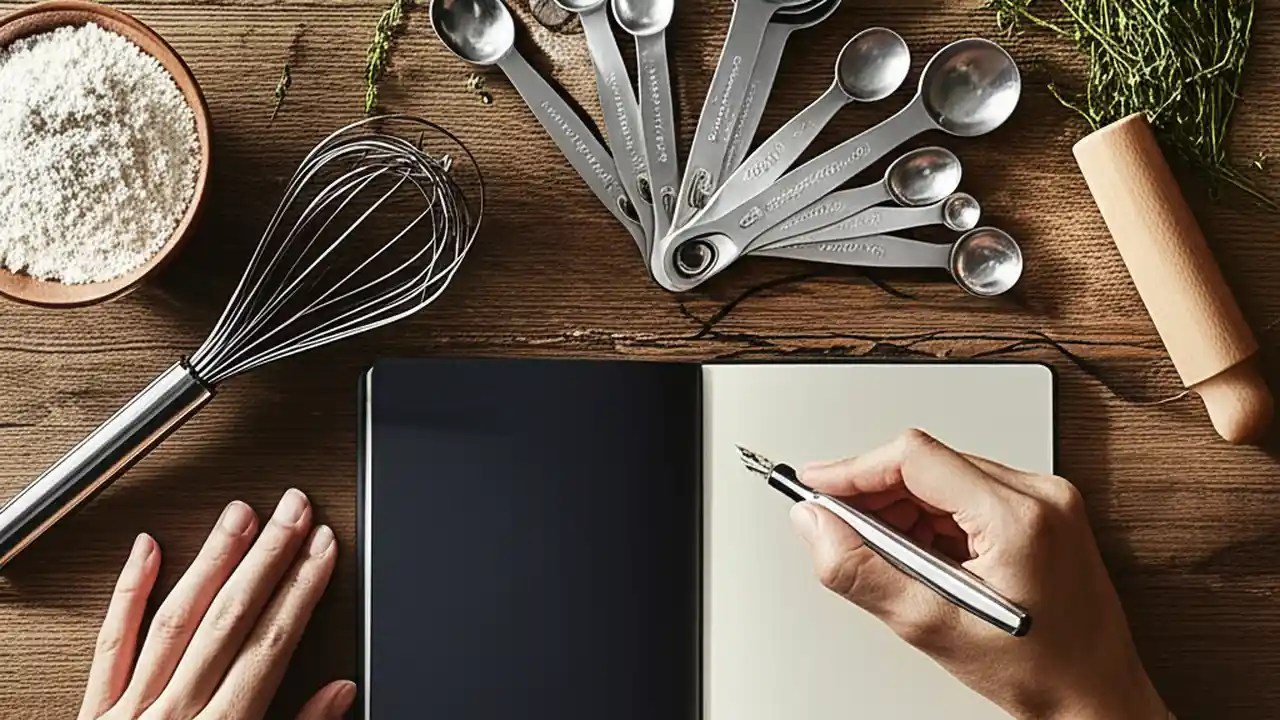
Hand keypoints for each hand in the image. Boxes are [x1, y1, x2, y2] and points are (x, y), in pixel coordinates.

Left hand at [79, 489, 352, 719]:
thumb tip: (340, 694)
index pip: (273, 644)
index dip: (303, 589)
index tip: (324, 548)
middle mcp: (176, 714)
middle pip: (231, 618)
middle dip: (269, 557)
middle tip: (294, 509)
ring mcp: (130, 710)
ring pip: (177, 618)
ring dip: (213, 560)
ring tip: (240, 514)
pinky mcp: (92, 713)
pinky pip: (111, 644)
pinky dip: (129, 592)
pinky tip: (148, 548)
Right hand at [790, 430, 1167, 719]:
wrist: (1097, 701)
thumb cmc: (1042, 673)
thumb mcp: (935, 627)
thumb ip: (864, 572)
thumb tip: (816, 527)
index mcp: (1019, 516)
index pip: (915, 458)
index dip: (854, 468)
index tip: (816, 486)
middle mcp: (1039, 495)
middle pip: (927, 463)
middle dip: (874, 493)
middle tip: (837, 528)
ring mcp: (1046, 501)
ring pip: (944, 477)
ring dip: (901, 507)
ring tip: (884, 555)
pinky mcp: (1043, 513)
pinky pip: (967, 494)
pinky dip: (930, 518)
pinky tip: (919, 556)